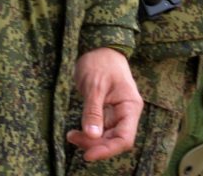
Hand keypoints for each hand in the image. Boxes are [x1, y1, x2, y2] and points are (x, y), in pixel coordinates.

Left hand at [65, 47, 141, 161]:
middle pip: (115, 139)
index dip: (107, 150)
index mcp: (130, 106)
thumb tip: (92, 136)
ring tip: (71, 135)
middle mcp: (127, 113)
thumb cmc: (100, 62)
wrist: (99, 47)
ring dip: (90, 140)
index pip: (124, 138)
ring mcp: (117, 113)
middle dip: (95, 144)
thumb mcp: (94, 85)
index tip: (88, 154)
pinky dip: (89, 133)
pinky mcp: (107, 111)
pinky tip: (76, 132)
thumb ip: (93, 110)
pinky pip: (101, 128)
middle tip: (73, 138)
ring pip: (107, 136)